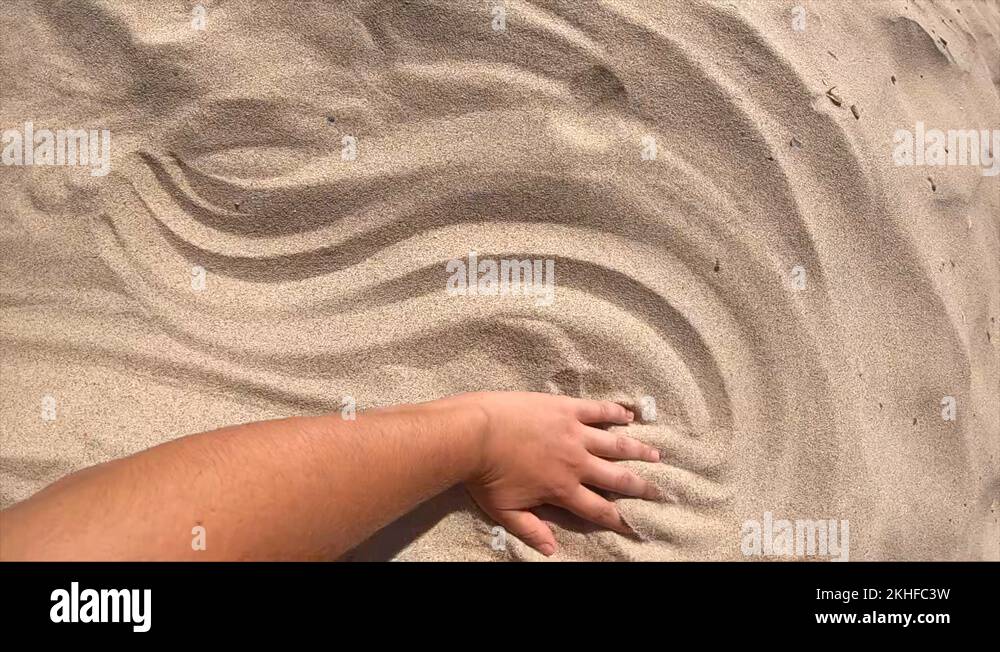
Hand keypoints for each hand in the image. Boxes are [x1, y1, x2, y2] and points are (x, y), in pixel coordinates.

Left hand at [456, 392, 660, 555]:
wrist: (474, 433)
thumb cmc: (484, 475)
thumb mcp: (505, 512)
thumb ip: (531, 530)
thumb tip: (552, 550)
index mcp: (562, 489)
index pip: (598, 508)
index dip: (619, 519)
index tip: (635, 525)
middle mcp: (576, 462)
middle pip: (617, 477)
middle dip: (641, 486)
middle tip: (659, 491)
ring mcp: (573, 433)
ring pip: (614, 443)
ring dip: (637, 450)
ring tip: (657, 454)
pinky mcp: (566, 409)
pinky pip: (597, 410)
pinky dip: (615, 412)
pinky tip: (629, 415)